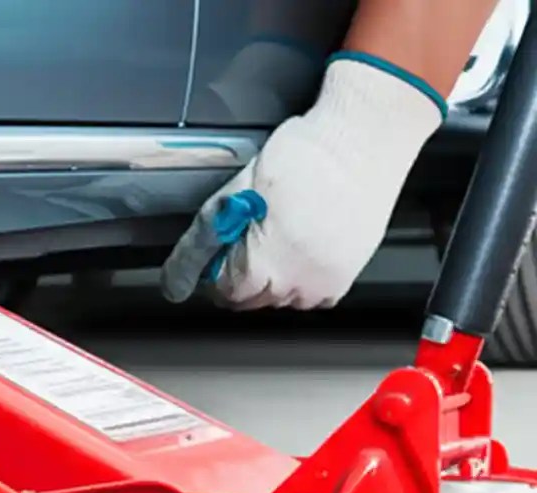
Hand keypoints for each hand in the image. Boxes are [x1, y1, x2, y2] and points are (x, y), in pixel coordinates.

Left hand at [161, 54, 445, 309]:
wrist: (362, 139)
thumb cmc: (307, 154)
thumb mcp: (239, 189)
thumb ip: (207, 234)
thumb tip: (184, 267)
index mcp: (265, 262)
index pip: (226, 291)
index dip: (215, 272)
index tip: (217, 255)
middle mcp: (298, 281)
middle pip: (254, 300)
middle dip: (241, 277)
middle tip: (245, 241)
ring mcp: (327, 280)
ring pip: (284, 300)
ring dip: (272, 281)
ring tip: (276, 241)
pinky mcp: (350, 273)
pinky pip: (317, 296)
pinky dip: (302, 281)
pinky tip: (299, 251)